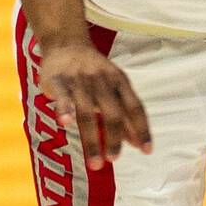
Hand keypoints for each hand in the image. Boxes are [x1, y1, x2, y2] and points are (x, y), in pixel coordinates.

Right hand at [39, 43, 151, 169]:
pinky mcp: (59, 81)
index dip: (142, 129)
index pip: (135, 107)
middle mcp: (103, 81)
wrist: (66, 43)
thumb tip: (138, 143)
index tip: (147, 150)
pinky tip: (65, 123)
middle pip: (112, 113)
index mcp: (120, 82)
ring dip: (92, 139)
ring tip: (95, 162)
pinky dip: (64, 108)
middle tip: (114, 160)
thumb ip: (126, 115)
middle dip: (114, 138)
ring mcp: (80, 81)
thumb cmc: (94, 72)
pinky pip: (63, 96)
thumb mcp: (115, 88)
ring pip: (88, 112)